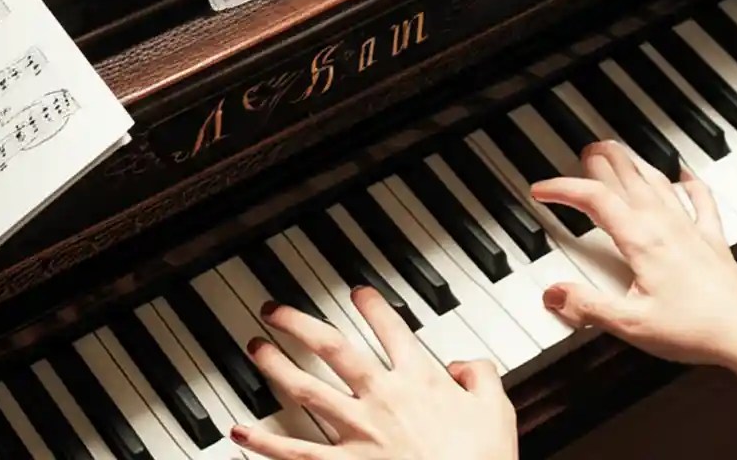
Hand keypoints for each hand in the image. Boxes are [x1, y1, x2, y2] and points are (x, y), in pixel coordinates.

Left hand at [232, 287, 516, 459]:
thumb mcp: (497, 411)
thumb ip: (480, 377)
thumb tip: (464, 363)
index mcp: (419, 379)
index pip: (390, 328)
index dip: (372, 306)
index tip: (358, 293)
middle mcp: (382, 397)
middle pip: (332, 348)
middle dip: (299, 325)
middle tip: (274, 311)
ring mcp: (358, 431)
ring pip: (306, 390)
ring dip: (275, 366)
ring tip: (255, 348)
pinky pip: (296, 452)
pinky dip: (264, 443)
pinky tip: (240, 431)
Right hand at [531, 139, 736, 370]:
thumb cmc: (697, 328)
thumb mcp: (631, 324)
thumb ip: (588, 306)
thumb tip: (553, 294)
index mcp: (641, 240)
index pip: (594, 199)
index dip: (563, 189)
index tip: (541, 190)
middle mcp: (665, 226)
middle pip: (628, 178)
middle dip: (601, 160)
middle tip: (583, 150)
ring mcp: (690, 230)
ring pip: (658, 182)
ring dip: (635, 162)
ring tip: (619, 151)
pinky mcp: (712, 241)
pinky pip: (701, 201)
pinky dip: (691, 183)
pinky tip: (687, 174)